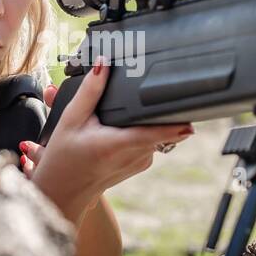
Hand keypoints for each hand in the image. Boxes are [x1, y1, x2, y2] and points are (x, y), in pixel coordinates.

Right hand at [21, 56, 193, 222]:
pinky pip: (150, 140)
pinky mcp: (142, 164)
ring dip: (143, 121)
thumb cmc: (64, 158)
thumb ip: (90, 91)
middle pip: (158, 124)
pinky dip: (140, 131)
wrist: (63, 191)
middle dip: (151, 110)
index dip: (177, 124)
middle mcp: (135, 155)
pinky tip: (119, 130)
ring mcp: (141, 162)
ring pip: (154, 131)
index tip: (191, 115)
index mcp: (118, 144)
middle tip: (133, 101)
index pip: (157, 132)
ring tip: (117, 120)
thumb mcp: (71, 120)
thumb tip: (103, 65)